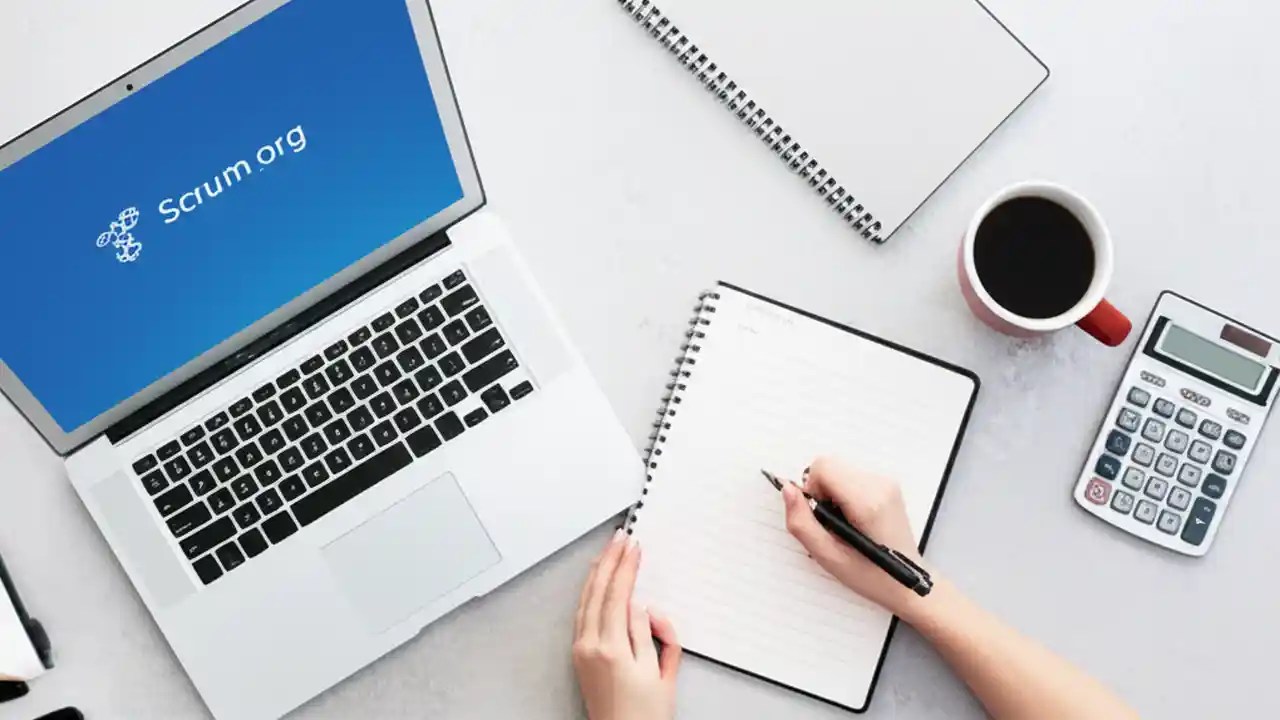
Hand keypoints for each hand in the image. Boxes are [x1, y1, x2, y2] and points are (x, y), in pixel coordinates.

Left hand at [573, 530, 681, 719]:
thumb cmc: (646, 715)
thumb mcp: (661, 674)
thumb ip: (652, 635)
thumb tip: (641, 607)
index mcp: (612, 649)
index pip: (617, 595)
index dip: (626, 568)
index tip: (634, 547)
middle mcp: (591, 647)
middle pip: (598, 591)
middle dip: (609, 561)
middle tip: (620, 538)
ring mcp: (581, 651)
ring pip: (585, 600)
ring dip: (597, 573)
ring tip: (608, 552)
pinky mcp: (580, 656)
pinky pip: (582, 614)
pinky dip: (589, 592)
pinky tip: (596, 583)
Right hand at [781, 456, 928, 618]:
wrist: (907, 582)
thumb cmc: (871, 575)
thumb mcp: (829, 557)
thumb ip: (802, 523)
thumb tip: (788, 490)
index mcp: (868, 503)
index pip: (824, 467)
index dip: (811, 489)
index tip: (820, 515)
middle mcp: (880, 485)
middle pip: (830, 464)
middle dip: (821, 490)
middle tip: (831, 521)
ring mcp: (887, 482)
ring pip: (839, 469)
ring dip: (832, 492)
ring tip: (844, 522)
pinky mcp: (888, 484)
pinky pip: (851, 476)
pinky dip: (844, 492)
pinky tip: (854, 518)